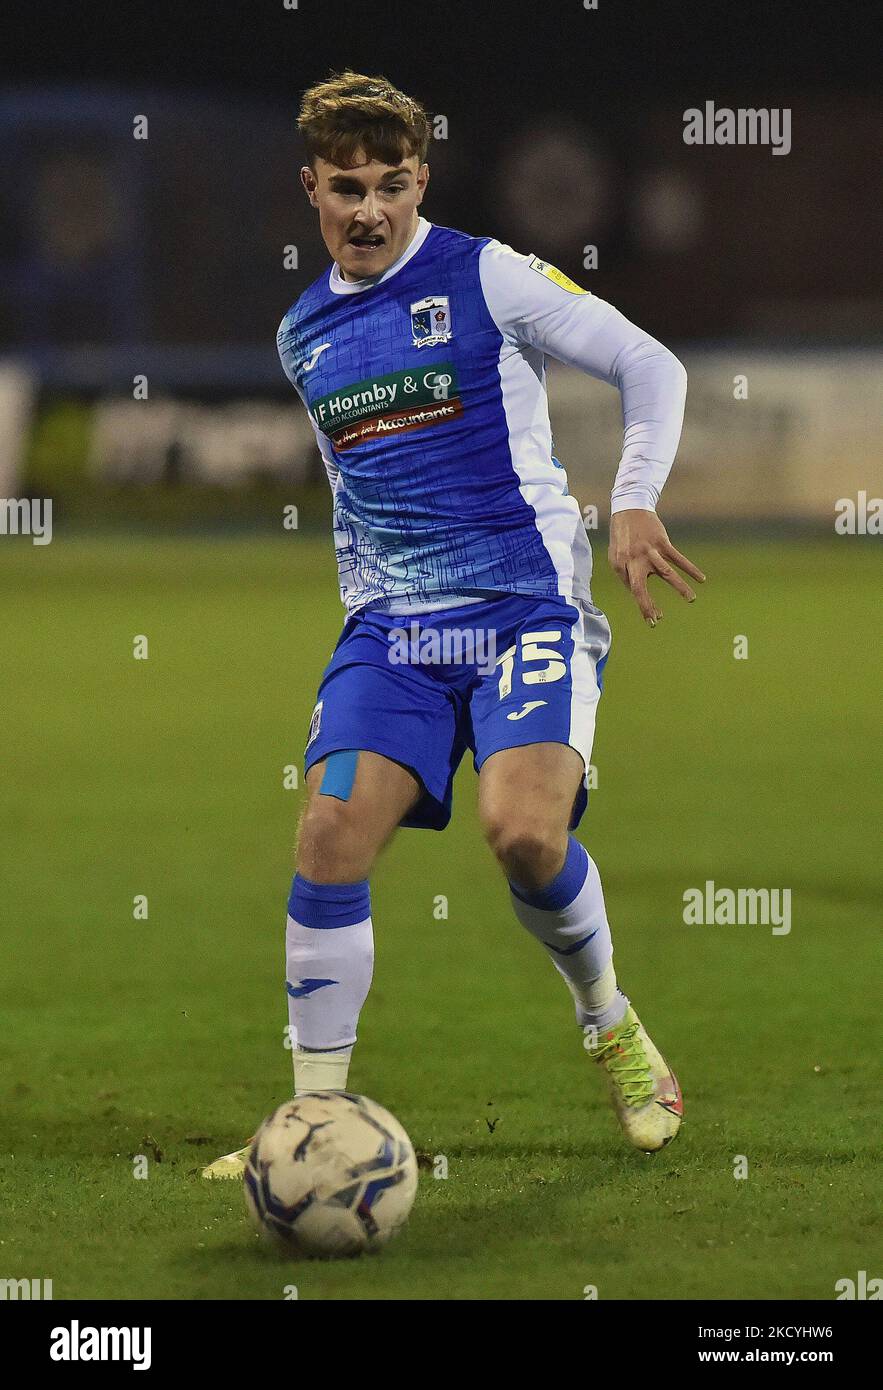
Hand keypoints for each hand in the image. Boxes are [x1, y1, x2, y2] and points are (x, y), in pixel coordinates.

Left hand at [608, 509, 705, 625]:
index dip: (643, 604)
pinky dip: (691, 569)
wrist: (629, 509)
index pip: (631, 589)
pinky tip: (701, 579)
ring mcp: (649, 551)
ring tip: (691, 599)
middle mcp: (633, 559)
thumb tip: (637, 594)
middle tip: (658, 620)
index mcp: (619, 565)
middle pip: (640, 587)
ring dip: (680, 587)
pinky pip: (678, 558)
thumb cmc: (623, 537)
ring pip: (666, 573)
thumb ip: (625, 574)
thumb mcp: (615, 555)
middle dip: (648, 605)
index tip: (654, 617)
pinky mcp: (662, 542)